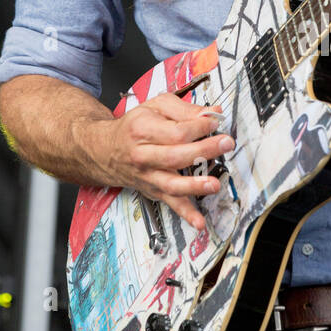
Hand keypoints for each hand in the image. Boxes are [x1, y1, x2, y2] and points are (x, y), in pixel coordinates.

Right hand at [81, 92, 233, 231]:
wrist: (105, 151)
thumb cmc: (134, 127)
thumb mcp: (155, 107)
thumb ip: (184, 109)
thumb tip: (212, 113)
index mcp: (143, 130)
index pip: (176, 131)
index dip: (199, 127)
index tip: (215, 123)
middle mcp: (143, 156)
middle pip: (176, 156)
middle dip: (204, 151)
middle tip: (225, 144)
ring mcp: (149, 176)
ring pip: (172, 184)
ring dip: (195, 186)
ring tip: (214, 184)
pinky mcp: (154, 191)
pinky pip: (171, 204)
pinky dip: (186, 215)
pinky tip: (199, 222)